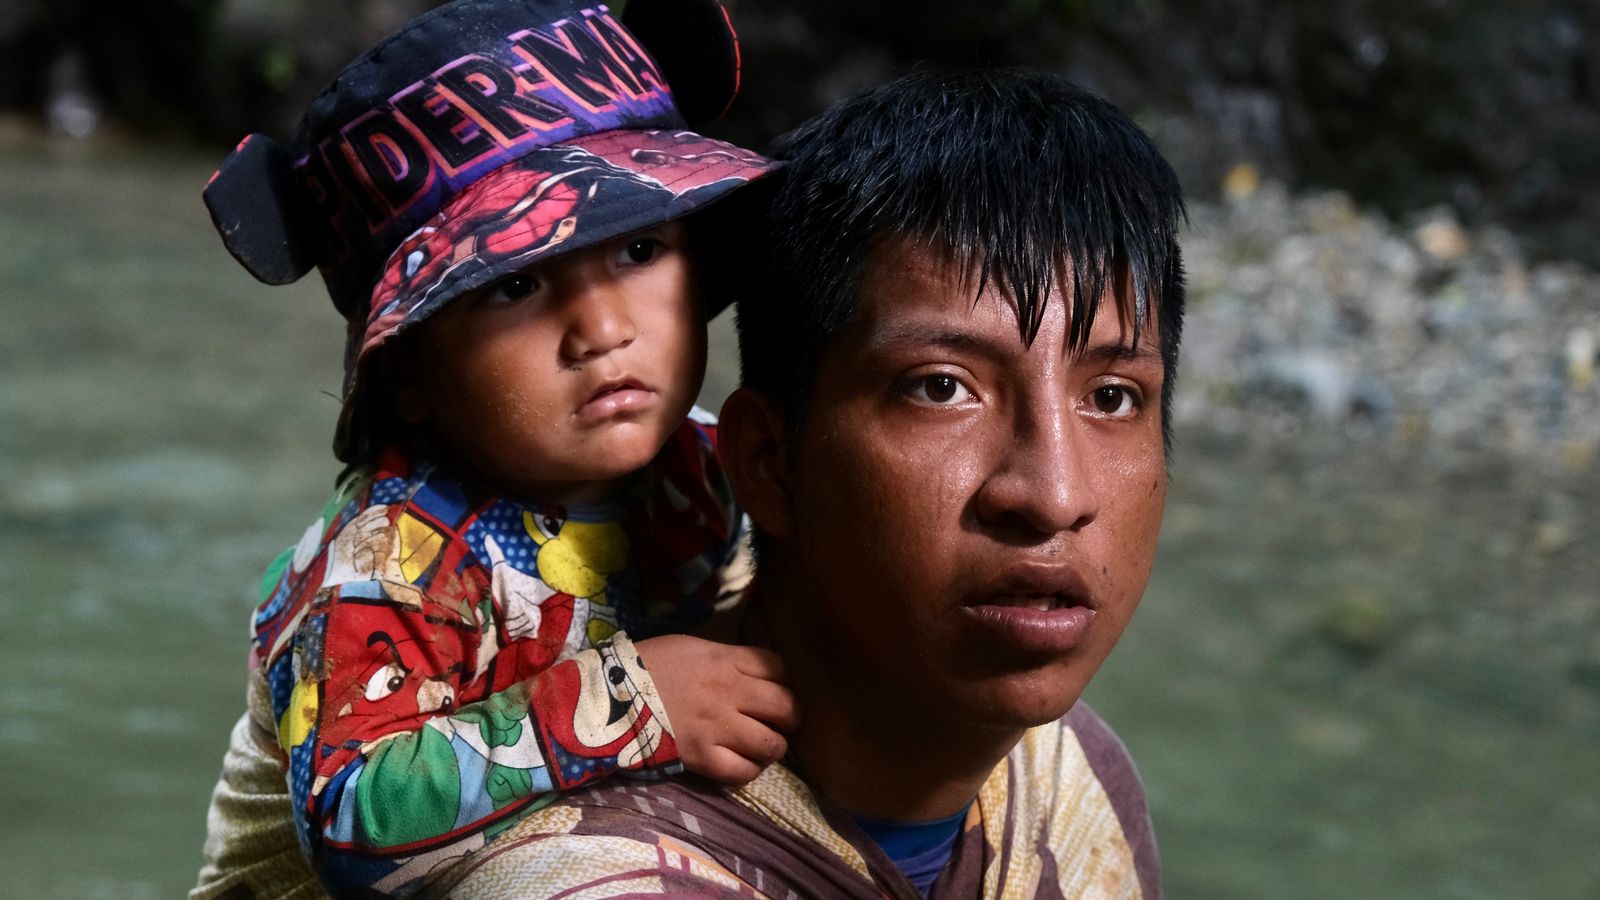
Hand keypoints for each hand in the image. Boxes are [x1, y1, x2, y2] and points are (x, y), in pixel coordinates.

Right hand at [635, 634, 799, 785]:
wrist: (607, 695)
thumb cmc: (646, 665)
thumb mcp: (691, 647)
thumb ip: (725, 659)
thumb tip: (748, 673)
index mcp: (725, 660)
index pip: (777, 667)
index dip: (782, 680)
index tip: (773, 689)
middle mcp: (728, 692)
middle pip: (786, 706)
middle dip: (789, 716)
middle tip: (779, 722)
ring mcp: (717, 727)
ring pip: (771, 744)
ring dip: (773, 747)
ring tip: (762, 746)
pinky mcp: (702, 757)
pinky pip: (743, 772)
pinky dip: (749, 771)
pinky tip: (741, 764)